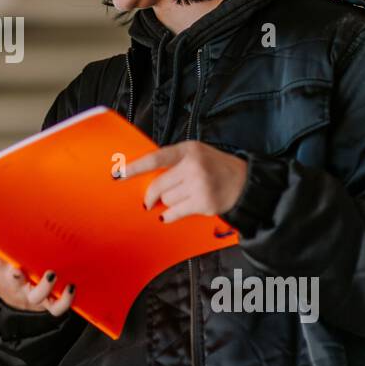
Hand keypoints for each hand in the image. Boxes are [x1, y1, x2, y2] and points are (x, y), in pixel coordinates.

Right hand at [0, 233, 73, 315]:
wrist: (15, 306)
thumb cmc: (4, 279)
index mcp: (2, 272)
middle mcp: (17, 285)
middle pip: (15, 282)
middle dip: (17, 275)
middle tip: (20, 263)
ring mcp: (32, 296)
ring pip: (38, 297)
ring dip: (45, 286)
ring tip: (52, 273)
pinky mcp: (47, 305)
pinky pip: (56, 308)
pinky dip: (66, 300)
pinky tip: (72, 286)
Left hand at [122, 140, 247, 222]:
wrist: (245, 182)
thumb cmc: (216, 167)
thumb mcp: (196, 154)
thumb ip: (174, 161)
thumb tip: (145, 177)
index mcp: (188, 150)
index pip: (155, 158)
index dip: (135, 167)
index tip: (119, 174)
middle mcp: (193, 166)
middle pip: (158, 185)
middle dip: (151, 195)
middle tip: (147, 201)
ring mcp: (199, 185)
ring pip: (166, 200)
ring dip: (168, 202)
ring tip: (182, 197)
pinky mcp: (203, 203)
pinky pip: (175, 212)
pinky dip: (170, 215)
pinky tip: (170, 214)